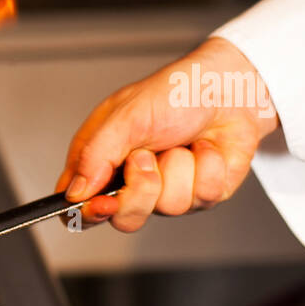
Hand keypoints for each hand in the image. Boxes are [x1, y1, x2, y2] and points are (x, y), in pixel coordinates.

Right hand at [55, 37, 278, 231]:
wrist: (228, 87)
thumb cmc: (174, 93)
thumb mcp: (125, 116)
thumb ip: (95, 155)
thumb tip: (76, 192)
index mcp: (101, 163)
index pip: (79, 207)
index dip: (87, 214)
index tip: (103, 204)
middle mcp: (132, 182)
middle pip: (124, 219)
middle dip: (142, 187)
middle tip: (146, 156)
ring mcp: (167, 192)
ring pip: (168, 208)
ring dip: (179, 168)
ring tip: (180, 144)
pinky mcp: (200, 194)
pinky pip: (201, 197)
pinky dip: (206, 167)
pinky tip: (204, 149)